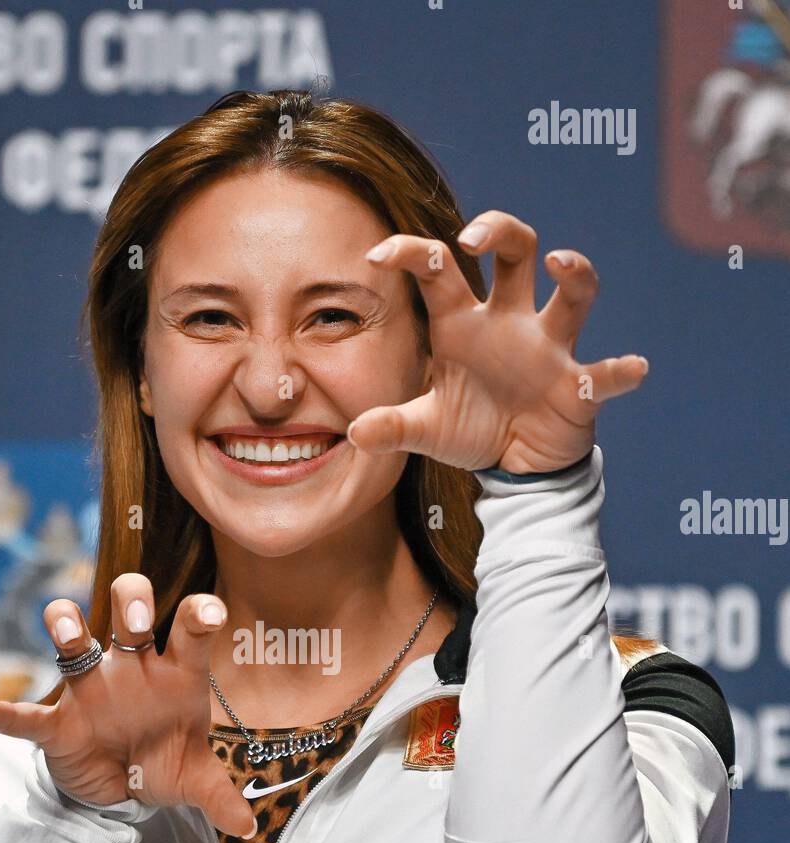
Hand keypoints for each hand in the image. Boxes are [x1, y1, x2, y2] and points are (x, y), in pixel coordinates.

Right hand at [0, 575, 256, 837]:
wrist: (123, 791)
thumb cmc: (163, 762)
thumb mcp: (196, 780)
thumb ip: (221, 797)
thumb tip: (248, 828)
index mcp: (176, 671)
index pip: (189, 627)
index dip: (199, 612)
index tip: (210, 612)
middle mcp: (133, 667)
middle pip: (130, 608)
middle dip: (132, 602)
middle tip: (137, 620)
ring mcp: (93, 688)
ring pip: (74, 637)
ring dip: (65, 623)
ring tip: (64, 630)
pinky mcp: (59, 722)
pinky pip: (29, 715)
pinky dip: (7, 715)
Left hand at [348, 212, 648, 474]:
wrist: (514, 468)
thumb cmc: (471, 430)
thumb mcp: (425, 429)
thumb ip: (391, 426)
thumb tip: (354, 432)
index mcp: (462, 322)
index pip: (437, 270)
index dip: (410, 252)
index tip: (378, 253)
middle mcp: (508, 322)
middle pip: (513, 252)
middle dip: (498, 230)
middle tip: (472, 236)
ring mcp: (548, 348)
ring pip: (572, 294)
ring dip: (574, 273)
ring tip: (561, 261)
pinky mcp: (577, 385)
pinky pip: (604, 374)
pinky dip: (620, 371)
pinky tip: (633, 368)